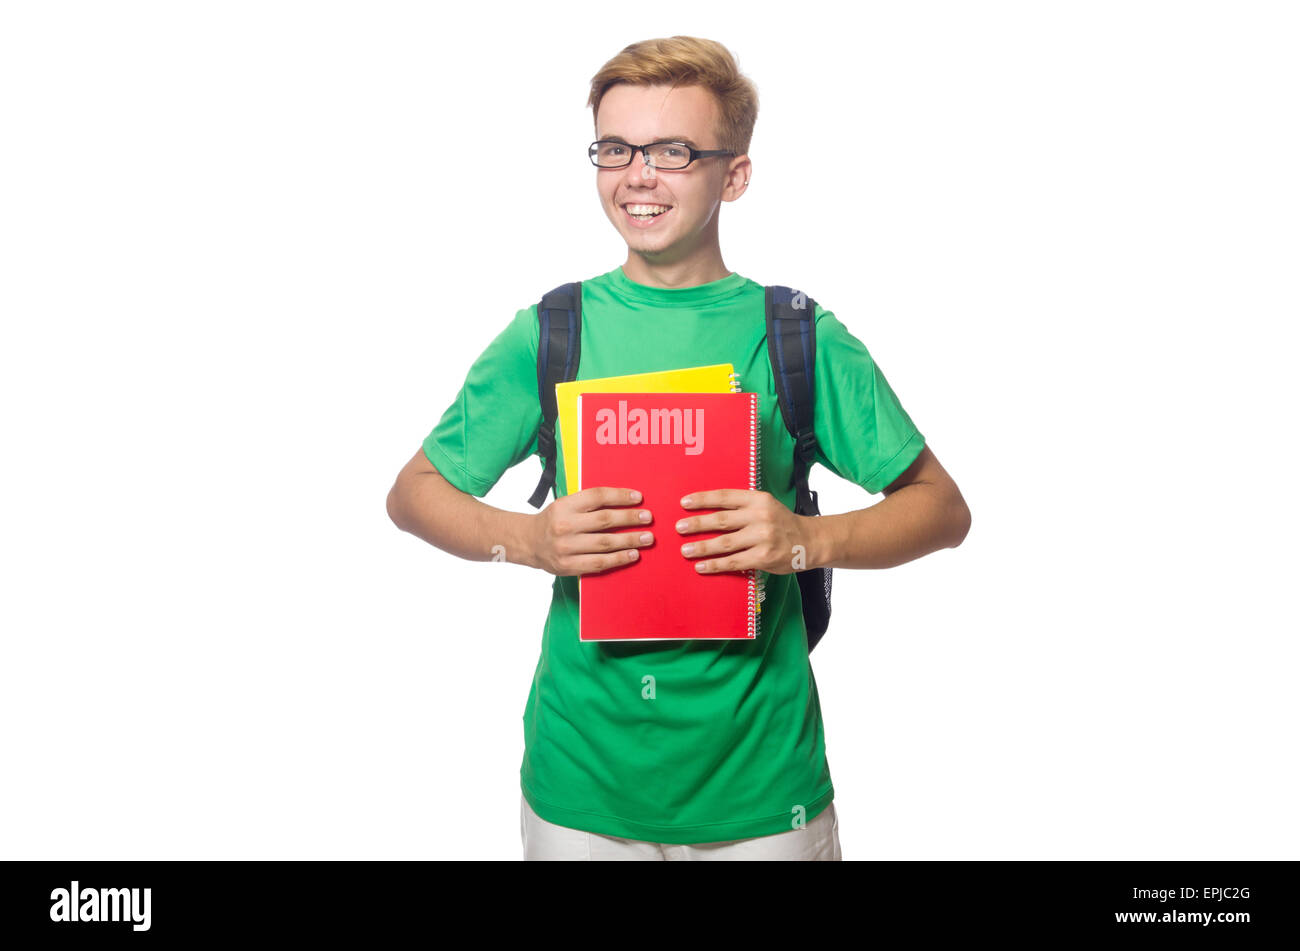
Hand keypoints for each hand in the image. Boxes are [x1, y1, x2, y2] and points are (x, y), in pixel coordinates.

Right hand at [528, 486, 654, 576]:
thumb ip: (589, 503)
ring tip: (647, 538)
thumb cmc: (554, 521)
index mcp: (564, 506)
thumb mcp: (565, 504)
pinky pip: (599, 563)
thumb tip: (624, 502)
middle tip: (648, 518)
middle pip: (605, 520)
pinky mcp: (568, 566)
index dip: (620, 496)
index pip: (597, 497)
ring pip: (605, 543)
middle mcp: (564, 526)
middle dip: (630, 518)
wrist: (528, 542)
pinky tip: (632, 554)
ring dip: (630, 540)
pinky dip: (618, 559)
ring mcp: (566, 548)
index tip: (639, 497)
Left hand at [676, 489, 811, 574]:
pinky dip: (715, 565)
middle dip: (697, 524)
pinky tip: (701, 566)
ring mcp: (762, 537)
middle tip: (679, 528)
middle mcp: (760, 516)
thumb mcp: (766, 505)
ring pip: (725, 543)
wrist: (810, 541)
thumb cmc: (782, 523)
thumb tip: (708, 510)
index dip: (703, 499)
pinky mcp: (764, 557)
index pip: (725, 496)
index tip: (684, 503)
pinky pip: (734, 562)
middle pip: (721, 520)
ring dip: (702, 547)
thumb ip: (742, 506)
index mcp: (758, 499)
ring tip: (685, 550)